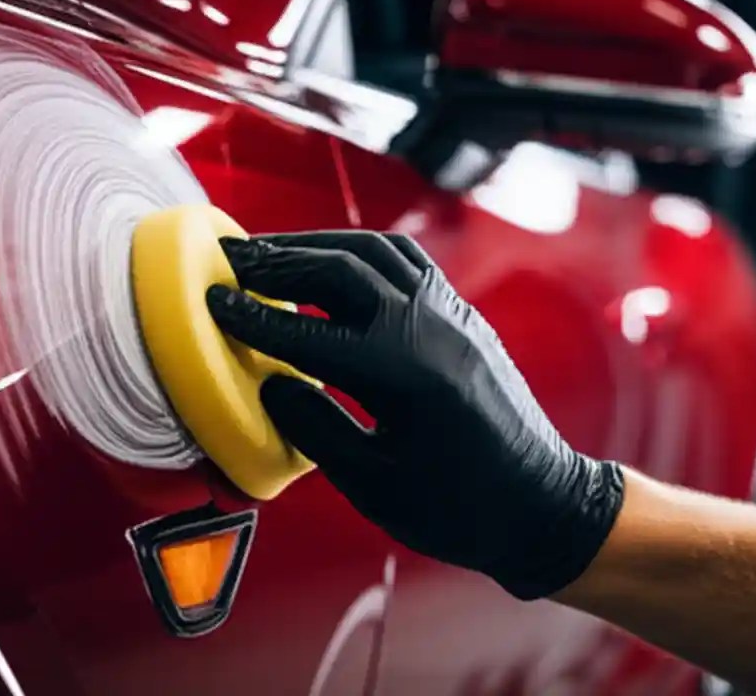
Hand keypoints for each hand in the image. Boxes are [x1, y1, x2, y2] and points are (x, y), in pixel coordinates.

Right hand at [206, 231, 623, 599]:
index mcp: (407, 375)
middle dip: (280, 261)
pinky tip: (333, 261)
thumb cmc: (461, 509)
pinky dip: (361, 253)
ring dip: (319, 245)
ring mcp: (453, 315)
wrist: (543, 505)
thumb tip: (270, 383)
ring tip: (271, 251)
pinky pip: (407, 264)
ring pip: (377, 252)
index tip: (212, 302)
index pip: (311, 332)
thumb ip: (316, 429)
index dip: (255, 317)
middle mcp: (433, 328)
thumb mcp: (375, 484)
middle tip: (230, 257)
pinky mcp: (462, 317)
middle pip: (343, 269)